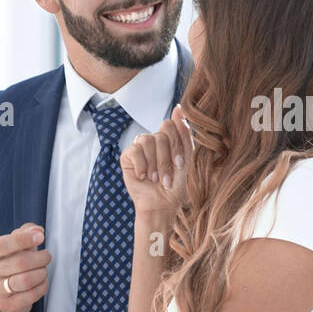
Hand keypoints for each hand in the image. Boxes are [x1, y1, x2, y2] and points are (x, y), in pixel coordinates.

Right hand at [0, 223, 50, 311]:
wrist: (0, 293)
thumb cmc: (8, 262)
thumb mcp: (11, 244)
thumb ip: (24, 233)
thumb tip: (37, 230)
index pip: (4, 245)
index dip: (24, 239)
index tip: (40, 237)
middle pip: (20, 262)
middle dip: (40, 258)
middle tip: (47, 256)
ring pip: (26, 280)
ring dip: (42, 273)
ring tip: (44, 270)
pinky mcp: (6, 305)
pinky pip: (31, 295)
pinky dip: (42, 287)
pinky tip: (42, 282)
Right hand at [120, 105, 193, 219]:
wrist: (162, 204)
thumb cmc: (175, 184)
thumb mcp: (185, 158)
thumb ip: (183, 134)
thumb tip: (179, 108)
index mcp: (167, 139)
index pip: (170, 126)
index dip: (175, 145)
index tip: (179, 165)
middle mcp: (153, 141)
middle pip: (160, 134)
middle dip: (166, 159)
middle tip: (166, 177)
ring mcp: (139, 148)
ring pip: (147, 141)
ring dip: (154, 164)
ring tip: (154, 179)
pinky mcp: (127, 157)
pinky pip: (134, 151)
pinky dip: (142, 165)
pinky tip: (143, 176)